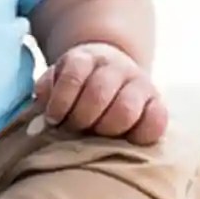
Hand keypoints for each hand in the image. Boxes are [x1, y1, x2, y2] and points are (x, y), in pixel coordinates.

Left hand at [34, 42, 167, 144]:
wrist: (111, 71)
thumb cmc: (77, 85)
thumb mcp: (57, 79)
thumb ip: (47, 90)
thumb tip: (43, 107)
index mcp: (85, 58)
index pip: (73, 77)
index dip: (60, 103)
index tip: (53, 119)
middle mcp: (115, 66)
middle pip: (98, 94)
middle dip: (82, 118)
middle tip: (75, 129)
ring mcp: (140, 82)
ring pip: (126, 109)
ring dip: (107, 128)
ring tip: (96, 135)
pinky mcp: (157, 102)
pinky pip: (157, 120)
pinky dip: (141, 134)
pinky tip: (126, 140)